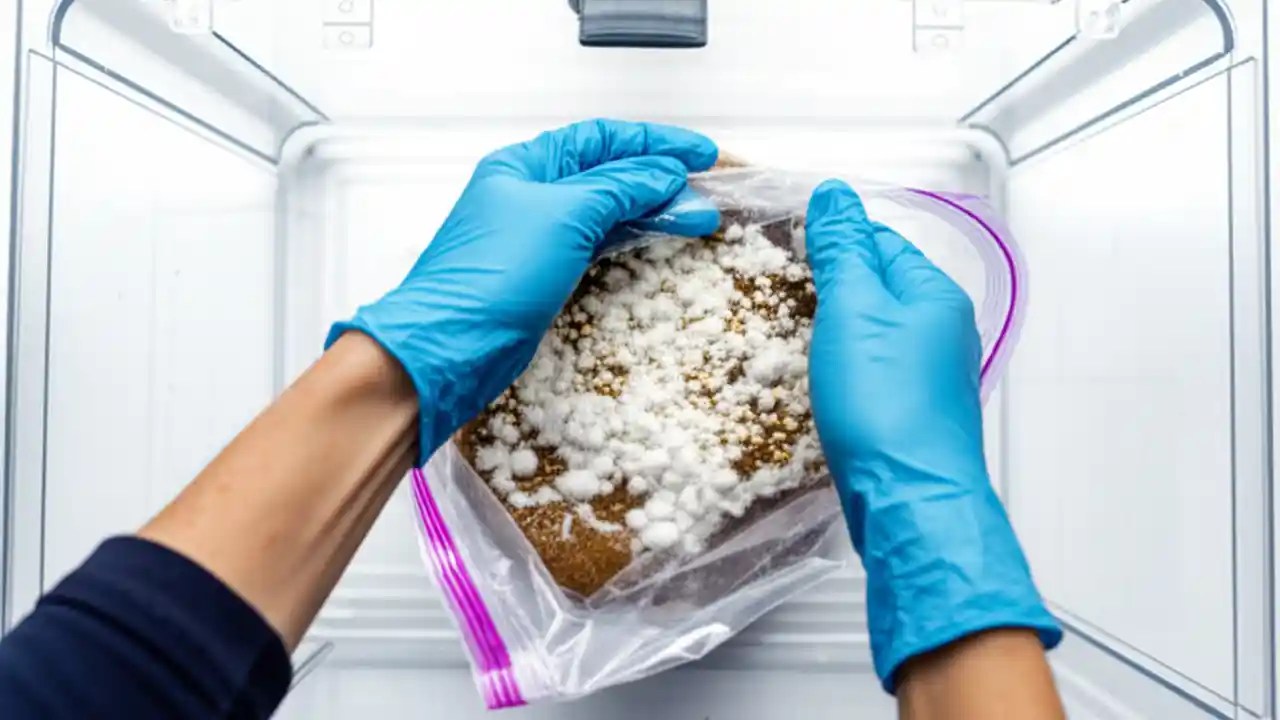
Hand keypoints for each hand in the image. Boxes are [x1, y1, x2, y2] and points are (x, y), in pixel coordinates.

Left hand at [328, 120, 719, 459]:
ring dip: (653, 210)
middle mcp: (531, 194)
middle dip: (660, 176)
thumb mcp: (564, 215)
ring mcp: (539, 237)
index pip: (602, 138)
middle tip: (709, 186)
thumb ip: (619, 187)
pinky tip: (661, 238)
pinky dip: (633, 238)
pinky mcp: (547, 275)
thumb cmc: (493, 275)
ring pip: (608, 211)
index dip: (655, 142)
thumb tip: (665, 174)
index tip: (701, 154)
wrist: (451, 348)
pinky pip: (600, 245)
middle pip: (608, 172)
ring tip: (699, 215)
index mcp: (525, 164)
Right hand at [804, 180, 1059, 690]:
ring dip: (831, 325)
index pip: (879, 240)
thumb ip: (842, 251)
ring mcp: (928, 379)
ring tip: (782, 327)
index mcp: (934, 296)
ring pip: (873, 332)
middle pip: (878, 286)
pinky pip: (872, 372)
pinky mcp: (909, 418)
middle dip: (828, 281)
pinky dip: (840, 365)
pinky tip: (813, 377)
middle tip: (770, 284)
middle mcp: (941, 333)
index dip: (831, 234)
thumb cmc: (884, 403)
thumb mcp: (854, 310)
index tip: (779, 237)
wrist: (909, 503)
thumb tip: (833, 192)